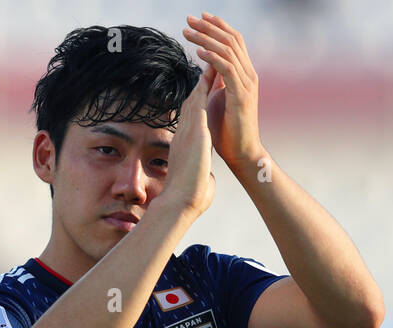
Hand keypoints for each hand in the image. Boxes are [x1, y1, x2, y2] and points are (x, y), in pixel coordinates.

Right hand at [153, 61, 216, 218]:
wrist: (181, 201)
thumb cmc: (189, 198)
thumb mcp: (199, 183)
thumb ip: (204, 176)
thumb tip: (208, 181)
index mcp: (185, 144)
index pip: (193, 119)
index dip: (200, 103)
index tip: (207, 92)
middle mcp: (184, 133)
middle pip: (192, 102)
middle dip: (201, 83)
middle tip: (207, 65)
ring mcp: (188, 129)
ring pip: (195, 96)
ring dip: (203, 78)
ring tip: (210, 60)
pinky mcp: (195, 129)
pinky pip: (201, 101)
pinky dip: (206, 86)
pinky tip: (212, 72)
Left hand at [182, 13, 264, 174]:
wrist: (241, 152)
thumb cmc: (227, 130)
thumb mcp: (218, 98)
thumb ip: (215, 81)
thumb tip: (207, 67)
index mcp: (244, 73)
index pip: (233, 40)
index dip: (217, 26)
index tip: (199, 18)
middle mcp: (249, 74)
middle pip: (230, 39)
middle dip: (208, 27)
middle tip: (188, 19)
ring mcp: (247, 84)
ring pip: (227, 50)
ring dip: (206, 39)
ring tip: (188, 32)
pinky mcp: (241, 95)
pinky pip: (226, 69)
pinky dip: (212, 58)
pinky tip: (198, 52)